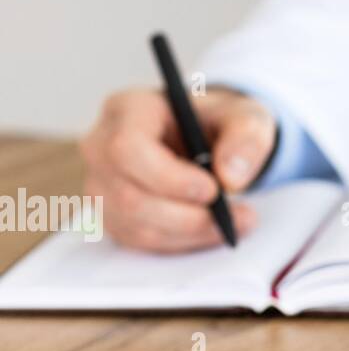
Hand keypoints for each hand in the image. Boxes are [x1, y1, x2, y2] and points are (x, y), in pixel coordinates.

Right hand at [81, 86, 274, 250]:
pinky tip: (213, 229)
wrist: (208, 139)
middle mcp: (102, 147)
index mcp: (128, 109)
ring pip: (135, 225)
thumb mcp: (246, 117)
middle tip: (237, 216)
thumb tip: (231, 178)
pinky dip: (182, 241)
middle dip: (187, 215)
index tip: (213, 190)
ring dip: (190, 232)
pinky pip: (140, 241)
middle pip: (129, 195)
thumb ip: (246, 138)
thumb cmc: (220, 122)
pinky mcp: (111, 214)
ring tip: (238, 222)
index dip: (168, 177)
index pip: (128, 148)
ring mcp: (101, 184)